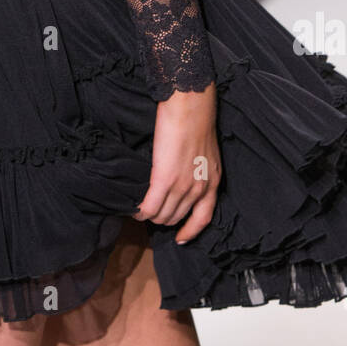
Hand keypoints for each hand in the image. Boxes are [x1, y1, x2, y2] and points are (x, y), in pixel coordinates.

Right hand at [133, 84, 221, 243]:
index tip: (181, 238)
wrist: (190, 107)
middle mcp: (200, 189)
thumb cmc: (197, 121)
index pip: (203, 219)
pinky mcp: (164, 180)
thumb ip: (198, 170)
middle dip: (163, 218)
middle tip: (151, 211)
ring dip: (149, 215)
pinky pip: (149, 207)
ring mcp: (182, 187)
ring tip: (139, 209)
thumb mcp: (207, 153)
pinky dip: (140, 210)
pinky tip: (133, 208)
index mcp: (213, 182)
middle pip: (177, 217)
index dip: (190, 231)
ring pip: (162, 215)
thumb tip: (183, 177)